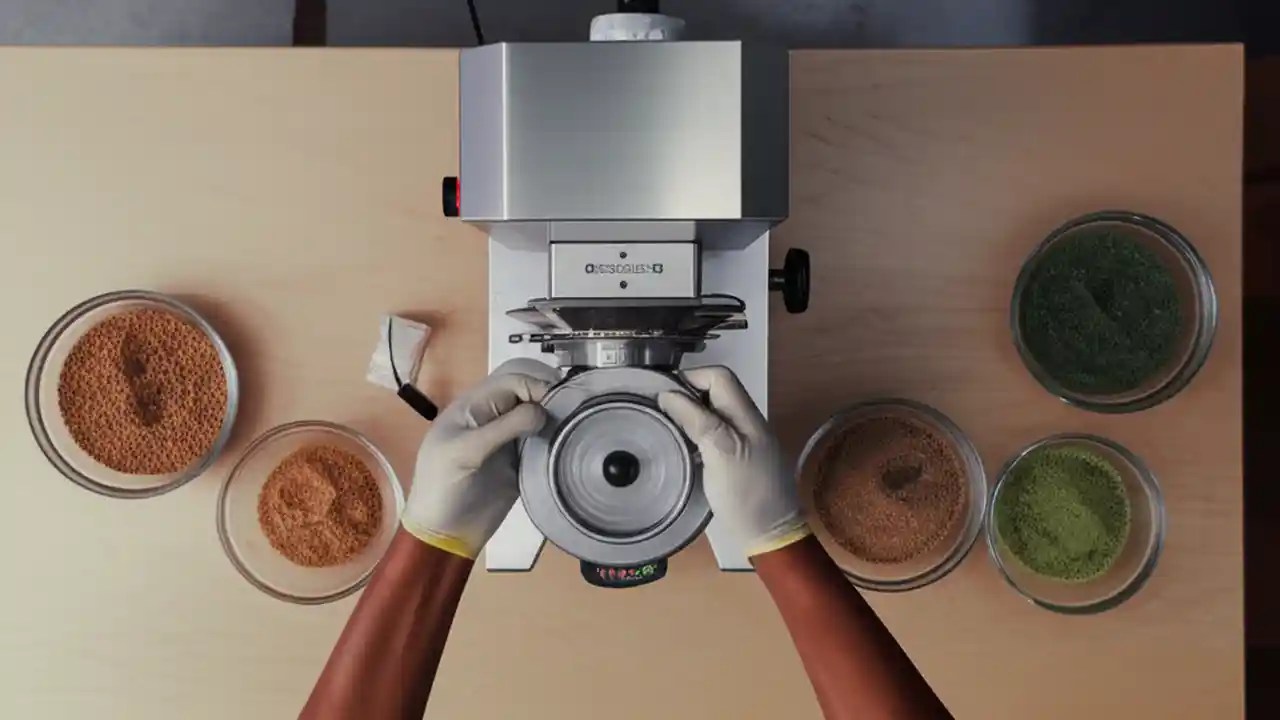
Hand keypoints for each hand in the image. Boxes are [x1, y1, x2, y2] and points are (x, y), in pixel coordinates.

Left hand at [402, 359, 559, 558]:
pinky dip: (556, 436)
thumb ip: (503, 427)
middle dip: (549, 391)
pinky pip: (543, 439)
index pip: (512, 379)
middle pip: (527, 388)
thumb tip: (543, 410)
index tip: (558, 403)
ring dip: (556, 412)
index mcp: (474, 405)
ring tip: (576, 423)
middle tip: (571, 409)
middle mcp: (494, 415)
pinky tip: (569, 442)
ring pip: (538, 411)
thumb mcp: (464, 451)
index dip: (536, 384)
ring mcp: (508, 437)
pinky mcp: (521, 460)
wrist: (444, 533)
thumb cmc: (443, 487)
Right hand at [658, 366, 810, 557]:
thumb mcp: (720, 452)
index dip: (691, 377)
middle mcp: (747, 423)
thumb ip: (697, 420)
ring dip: (689, 414)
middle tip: (661, 410)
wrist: (769, 536)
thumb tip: (669, 394)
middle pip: (716, 392)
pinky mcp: (737, 460)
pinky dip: (695, 433)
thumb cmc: (746, 496)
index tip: (663, 393)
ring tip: (666, 426)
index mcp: (747, 416)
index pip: (720, 376)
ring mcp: (744, 442)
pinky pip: (714, 434)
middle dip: (687, 394)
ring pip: (714, 413)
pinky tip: (681, 447)